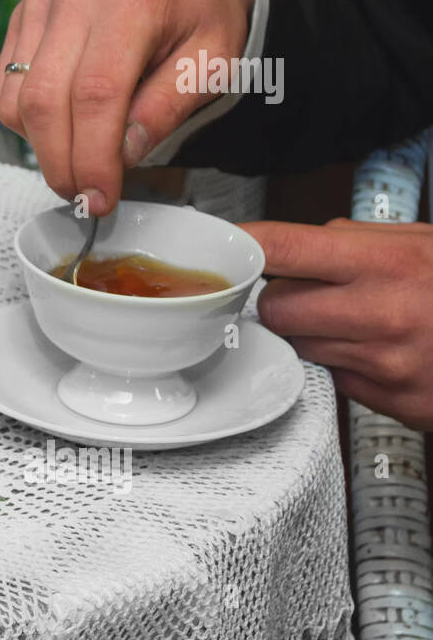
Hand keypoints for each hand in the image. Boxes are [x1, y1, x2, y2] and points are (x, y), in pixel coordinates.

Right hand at [0, 0, 252, 213]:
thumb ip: (167, 108)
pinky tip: (64, 123)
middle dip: (61, 163)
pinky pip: (3, 89)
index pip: (96, 94)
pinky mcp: (23, 17)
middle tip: (84, 195)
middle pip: (45, 101)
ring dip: (42, 146)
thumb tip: (122, 155)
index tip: (101, 197)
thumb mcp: (214, 63)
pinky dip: (26, 123)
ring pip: (16, 100)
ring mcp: (42, 3)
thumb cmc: (203, 12)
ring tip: (81, 154)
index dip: (92, 156)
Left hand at [244, 218, 432, 429]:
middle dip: (285, 297)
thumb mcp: (425, 243)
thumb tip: (297, 244)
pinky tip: (385, 348)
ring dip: (315, 331)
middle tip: (319, 291)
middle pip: (275, 306)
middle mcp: (380, 313)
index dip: (244, 245)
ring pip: (300, 344)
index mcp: (386, 262)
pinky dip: (346, 362)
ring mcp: (384, 362)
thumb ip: (357, 240)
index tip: (226, 246)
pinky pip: (334, 376)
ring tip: (364, 318)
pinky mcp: (388, 400)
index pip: (282, 247)